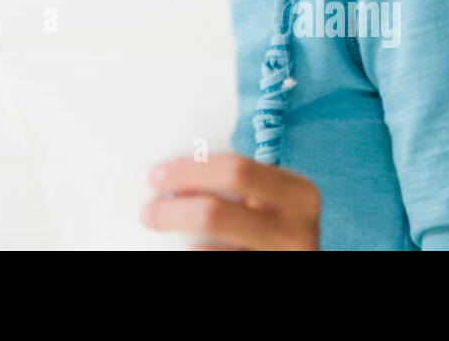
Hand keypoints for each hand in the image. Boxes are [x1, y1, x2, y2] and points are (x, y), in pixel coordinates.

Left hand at [140, 152, 319, 249]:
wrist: (292, 255)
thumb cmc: (274, 224)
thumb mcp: (270, 200)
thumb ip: (241, 183)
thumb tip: (170, 173)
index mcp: (300, 194)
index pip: (237, 171)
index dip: (190, 171)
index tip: (156, 176)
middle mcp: (299, 232)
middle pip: (215, 213)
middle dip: (172, 210)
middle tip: (148, 211)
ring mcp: (284, 260)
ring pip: (205, 250)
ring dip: (174, 238)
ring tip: (156, 228)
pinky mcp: (268, 276)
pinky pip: (215, 263)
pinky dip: (192, 254)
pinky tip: (180, 250)